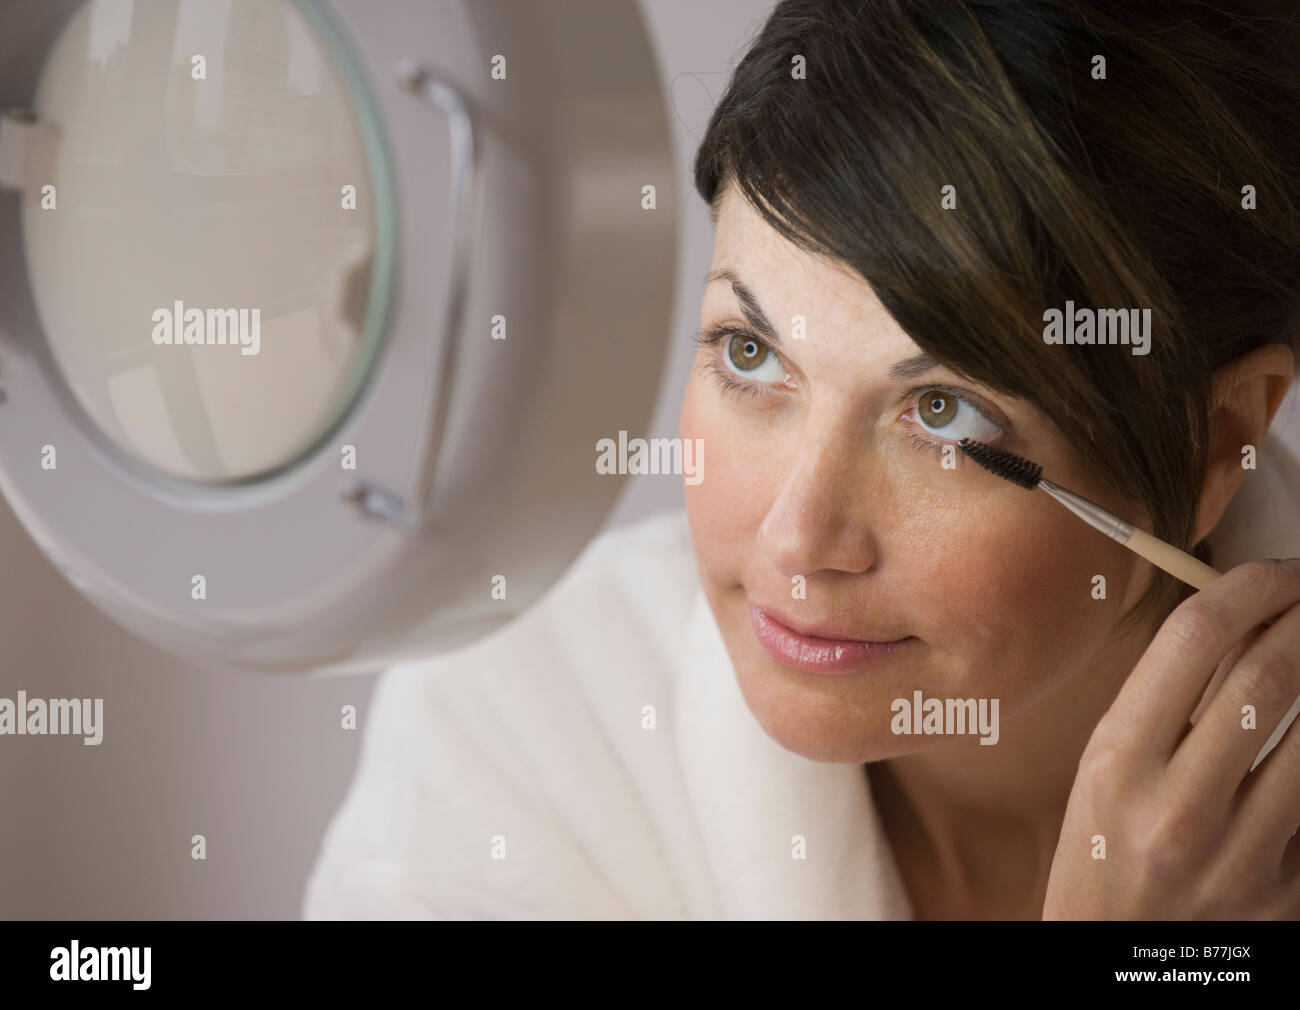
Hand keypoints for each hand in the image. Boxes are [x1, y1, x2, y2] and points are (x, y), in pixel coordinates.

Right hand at [1042, 558, 1299, 918]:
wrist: (1117, 958)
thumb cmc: (1104, 853)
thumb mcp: (1109, 768)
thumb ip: (1169, 700)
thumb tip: (1241, 624)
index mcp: (1116, 762)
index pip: (1193, 640)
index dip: (1248, 587)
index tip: (1277, 571)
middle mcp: (1179, 808)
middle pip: (1268, 676)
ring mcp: (1242, 856)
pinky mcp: (1288, 893)